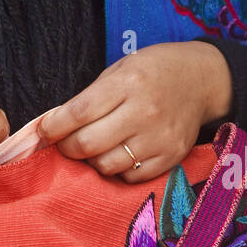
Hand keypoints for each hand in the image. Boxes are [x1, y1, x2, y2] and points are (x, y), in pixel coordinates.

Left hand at [35, 41, 232, 182]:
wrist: (201, 80)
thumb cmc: (153, 71)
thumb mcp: (119, 70)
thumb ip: (90, 97)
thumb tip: (55, 126)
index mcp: (128, 83)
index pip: (78, 113)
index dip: (53, 127)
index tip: (44, 131)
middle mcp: (144, 112)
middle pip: (89, 144)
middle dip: (67, 147)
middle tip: (65, 143)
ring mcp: (160, 138)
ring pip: (107, 165)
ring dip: (91, 161)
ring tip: (94, 148)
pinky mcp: (172, 157)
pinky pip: (131, 176)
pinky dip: (117, 169)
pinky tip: (118, 154)